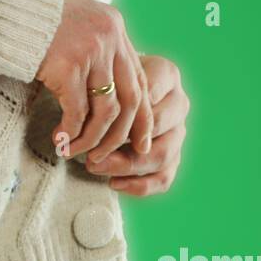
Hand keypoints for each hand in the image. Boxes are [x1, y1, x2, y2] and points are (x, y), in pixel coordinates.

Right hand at [36, 0, 152, 161]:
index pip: (141, 81)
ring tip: (74, 152)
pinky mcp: (68, 65)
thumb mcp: (76, 30)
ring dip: (90, 139)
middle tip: (103, 158)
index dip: (143, 117)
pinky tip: (59, 139)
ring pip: (105, 111)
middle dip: (119, 136)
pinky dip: (70, 131)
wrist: (7, 9)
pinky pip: (76, 111)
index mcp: (116, 31)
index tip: (140, 142)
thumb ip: (94, 54)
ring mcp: (92, 52)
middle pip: (129, 100)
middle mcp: (110, 39)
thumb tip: (101, 93)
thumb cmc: (35, 25)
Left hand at [84, 54, 188, 195]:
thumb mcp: (107, 79)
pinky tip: (113, 183)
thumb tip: (81, 122)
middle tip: (89, 153)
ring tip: (95, 167)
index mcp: (167, 75)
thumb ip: (104, 93)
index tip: (90, 127)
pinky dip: (139, 185)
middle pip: (155, 128)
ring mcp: (179, 132)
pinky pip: (164, 177)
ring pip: (161, 155)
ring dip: (126, 166)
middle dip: (118, 143)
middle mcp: (178, 103)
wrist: (116, 97)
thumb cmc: (109, 85)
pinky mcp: (174, 157)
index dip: (118, 115)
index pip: (146, 96)